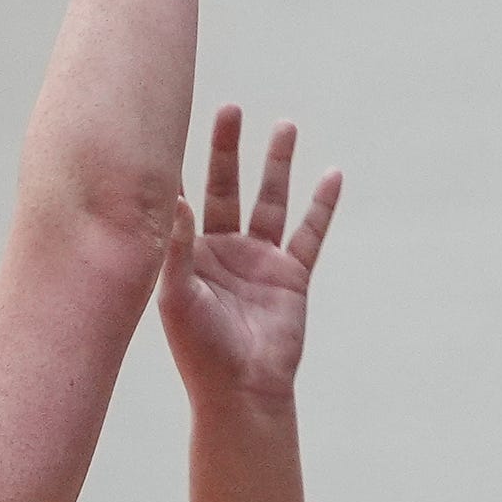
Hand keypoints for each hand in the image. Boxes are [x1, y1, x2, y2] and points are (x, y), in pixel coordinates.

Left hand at [158, 107, 341, 409]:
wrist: (242, 392)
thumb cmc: (199, 350)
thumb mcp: (177, 297)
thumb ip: (176, 248)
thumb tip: (173, 197)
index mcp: (188, 254)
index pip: (181, 197)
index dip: (177, 162)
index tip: (169, 122)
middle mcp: (223, 250)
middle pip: (226, 186)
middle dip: (228, 149)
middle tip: (230, 109)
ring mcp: (259, 261)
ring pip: (270, 200)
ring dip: (277, 164)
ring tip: (285, 125)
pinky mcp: (292, 275)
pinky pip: (310, 233)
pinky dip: (323, 205)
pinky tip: (332, 175)